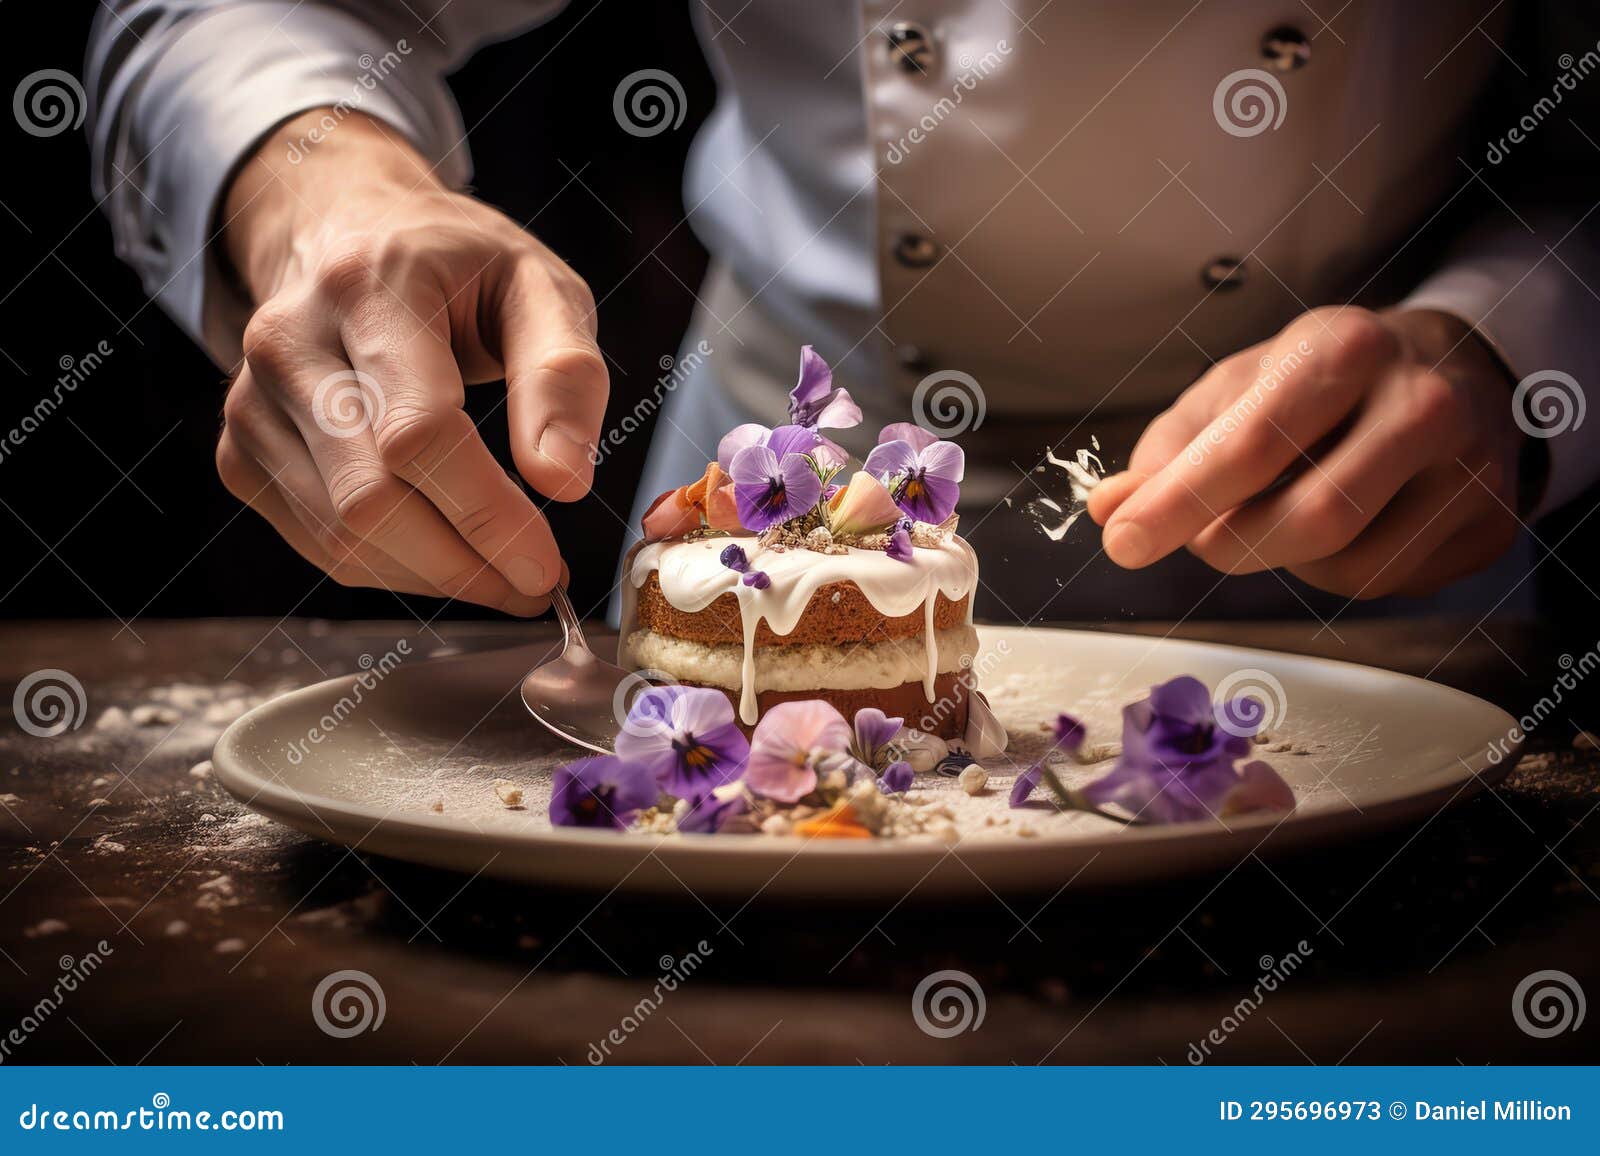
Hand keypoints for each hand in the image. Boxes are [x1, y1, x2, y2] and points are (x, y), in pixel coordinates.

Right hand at [215, 110, 605, 613]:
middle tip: (537, 581)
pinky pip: (320, 544)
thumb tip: (564, 483)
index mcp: (367, 288)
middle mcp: (289, 343)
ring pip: (343, 537)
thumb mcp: (539, 286)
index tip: (548, 562)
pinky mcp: (241, 451)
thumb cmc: (458, 265)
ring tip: (504, 571)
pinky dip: (394, 567)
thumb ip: (563, 376)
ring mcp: (251, 402)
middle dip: (466, 563)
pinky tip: (446, 549)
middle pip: (372, 499)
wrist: (348, 233)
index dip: (487, 513)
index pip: (417, 432)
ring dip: (437, 576)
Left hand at [1088, 306, 1524, 599]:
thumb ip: (1171, 448)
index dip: (1179, 501)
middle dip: (1233, 545)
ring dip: (1287, 561)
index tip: (1124, 540)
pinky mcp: (1488, 527)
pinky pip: (1387, 585)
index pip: (1253, 443)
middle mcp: (1422, 403)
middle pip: (1310, 518)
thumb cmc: (1325, 382)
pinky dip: (1338, 571)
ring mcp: (1470, 469)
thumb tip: (1109, 509)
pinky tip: (1346, 525)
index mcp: (1346, 349)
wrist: (1457, 370)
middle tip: (1198, 541)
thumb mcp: (1242, 387)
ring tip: (1286, 509)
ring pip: (1348, 566)